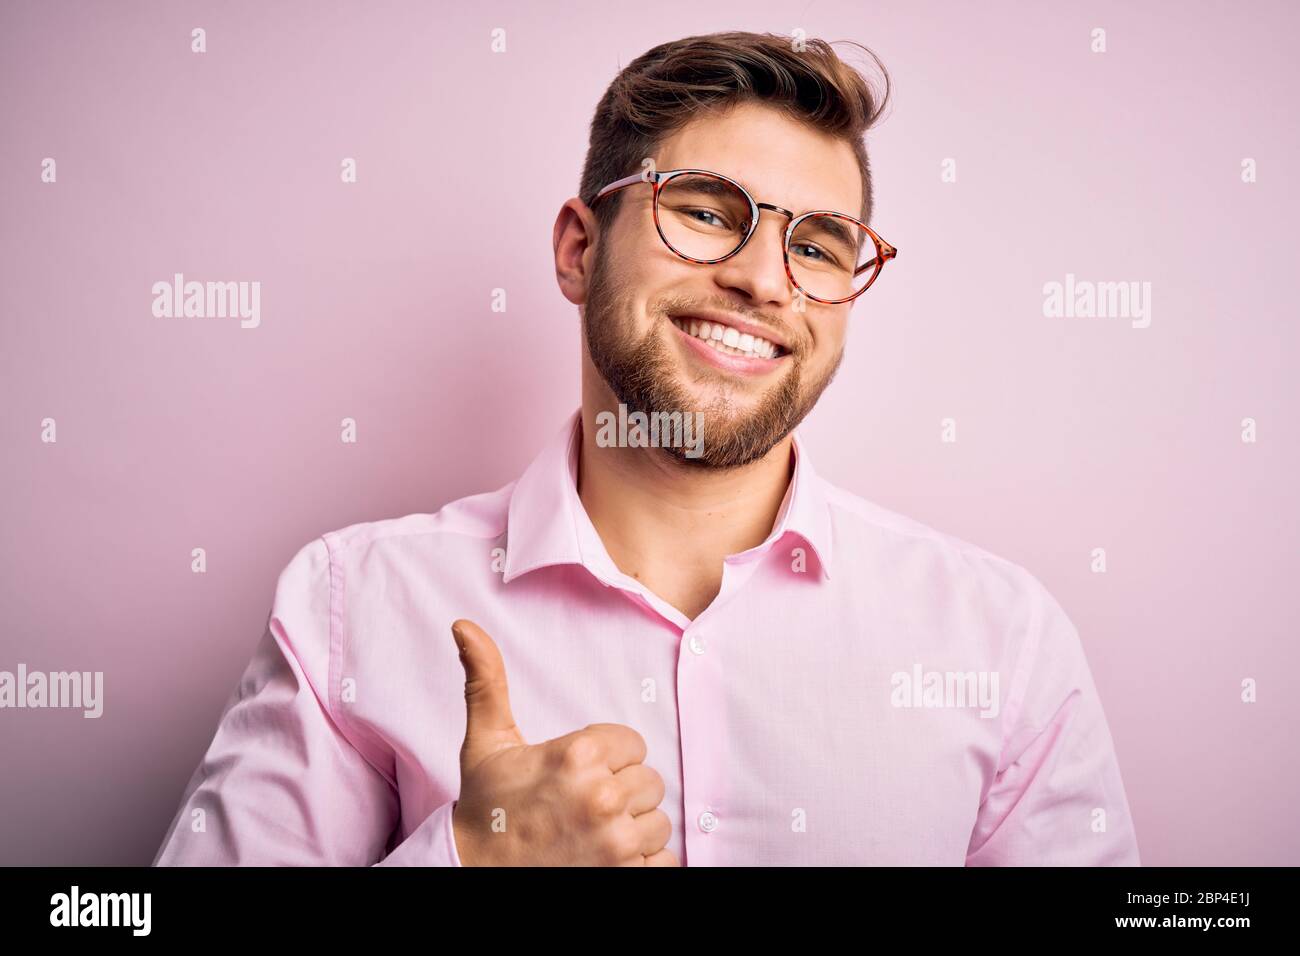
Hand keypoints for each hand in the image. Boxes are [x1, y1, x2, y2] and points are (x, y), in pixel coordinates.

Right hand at [448, 618, 678, 865]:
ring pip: (658, 822)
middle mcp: (602, 796)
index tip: (575, 775)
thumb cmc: (486, 808)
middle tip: (580, 806)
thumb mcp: (487, 741)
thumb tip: (464, 625)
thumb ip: (487, 681)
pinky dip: (643, 864)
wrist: (475, 874)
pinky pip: (665, 861)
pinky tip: (605, 858)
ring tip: (591, 833)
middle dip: (621, 792)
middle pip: (650, 781)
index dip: (607, 759)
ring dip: (633, 830)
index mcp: (578, 755)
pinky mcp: (627, 877)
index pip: (633, 744)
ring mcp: (617, 843)